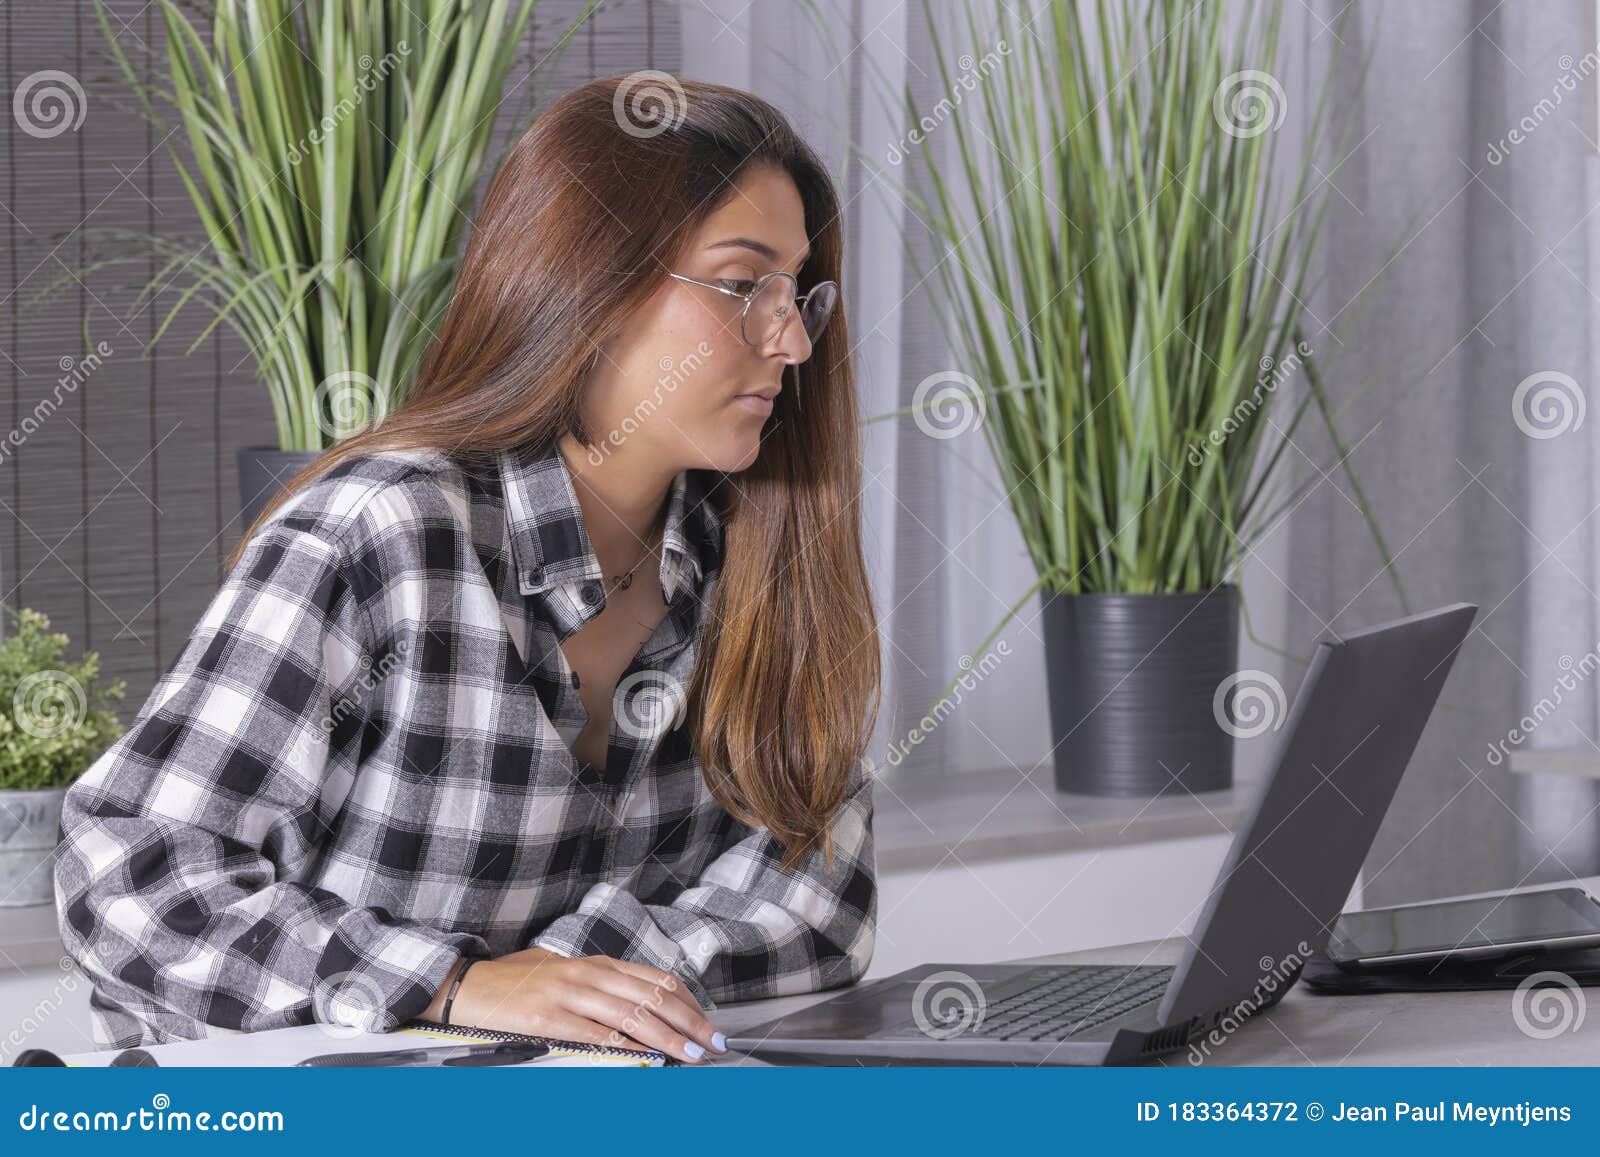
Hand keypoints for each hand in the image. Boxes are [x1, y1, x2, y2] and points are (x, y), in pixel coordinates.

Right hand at [422, 947, 724, 1062]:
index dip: (689, 1003)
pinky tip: (645, 1057)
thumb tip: (641, 1014)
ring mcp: (569, 993)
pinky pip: (595, 1032)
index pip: (657, 980)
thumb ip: (602, 990)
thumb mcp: (567, 976)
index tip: (708, 1024)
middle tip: (712, 1043)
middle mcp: (588, 973)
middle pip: (653, 996)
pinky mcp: (548, 1016)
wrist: (468, 986)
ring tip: (688, 1054)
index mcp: (597, 964)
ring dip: (667, 1037)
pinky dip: (626, 1046)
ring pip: (632, 1014)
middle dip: (689, 1022)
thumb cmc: (517, 983)